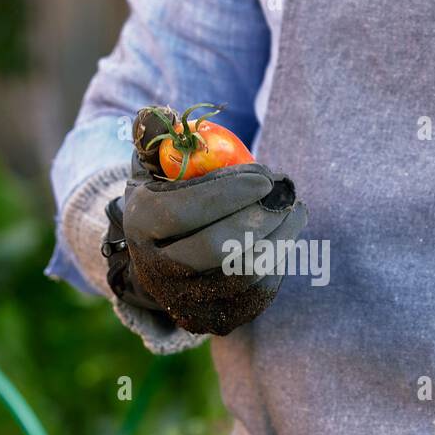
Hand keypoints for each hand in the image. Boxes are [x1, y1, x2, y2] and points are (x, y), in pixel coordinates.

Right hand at [106, 155, 306, 334]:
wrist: (162, 255)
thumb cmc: (165, 196)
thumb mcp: (154, 164)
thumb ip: (158, 136)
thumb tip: (161, 115)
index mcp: (140, 226)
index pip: (185, 211)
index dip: (230, 192)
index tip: (265, 176)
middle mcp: (158, 271)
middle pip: (218, 248)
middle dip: (259, 216)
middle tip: (285, 193)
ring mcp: (187, 302)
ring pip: (245, 273)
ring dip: (280, 237)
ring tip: (294, 208)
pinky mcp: (217, 319)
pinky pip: (259, 293)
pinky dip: (280, 260)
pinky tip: (289, 233)